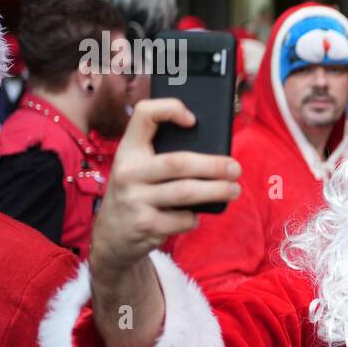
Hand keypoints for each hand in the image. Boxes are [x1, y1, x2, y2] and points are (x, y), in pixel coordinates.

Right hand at [92, 98, 241, 276]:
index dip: (169, 109)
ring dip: (217, 190)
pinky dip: (194, 218)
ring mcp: (134, 199)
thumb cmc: (138, 195)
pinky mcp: (144, 225)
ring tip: (234, 190)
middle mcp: (128, 172)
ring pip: (186, 192)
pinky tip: (194, 215)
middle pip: (178, 162)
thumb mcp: (139, 170)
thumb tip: (214, 155)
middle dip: (213, 165)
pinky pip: (183, 219)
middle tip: (235, 168)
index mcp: (129, 150)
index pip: (144, 115)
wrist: (112, 237)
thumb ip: (164, 157)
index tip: (193, 119)